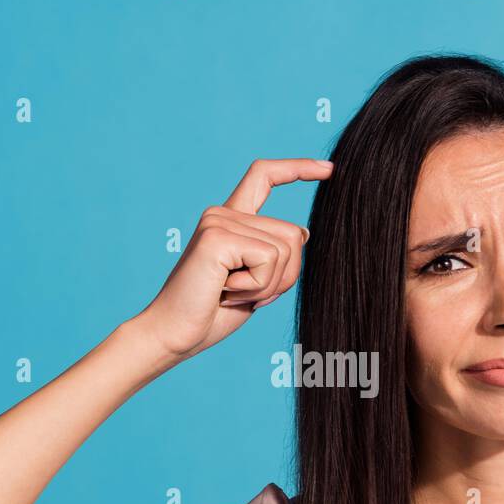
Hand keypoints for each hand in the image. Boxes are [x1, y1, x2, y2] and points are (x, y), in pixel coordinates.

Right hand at [131, 157, 332, 362]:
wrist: (174, 335)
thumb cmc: (211, 314)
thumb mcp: (256, 283)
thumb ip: (276, 257)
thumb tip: (302, 231)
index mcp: (231, 220)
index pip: (265, 177)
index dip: (299, 169)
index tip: (329, 168)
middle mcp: (223, 213)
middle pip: (293, 234)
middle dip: (283, 277)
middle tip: (243, 294)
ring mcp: (218, 221)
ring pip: (286, 248)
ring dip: (268, 285)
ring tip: (231, 293)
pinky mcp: (217, 236)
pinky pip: (269, 259)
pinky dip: (257, 286)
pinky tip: (226, 292)